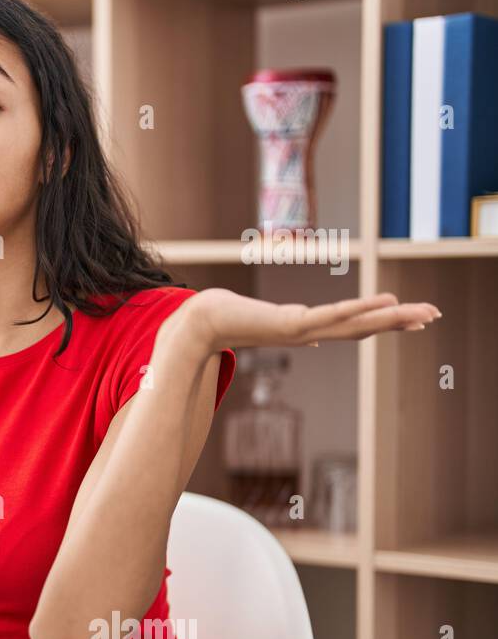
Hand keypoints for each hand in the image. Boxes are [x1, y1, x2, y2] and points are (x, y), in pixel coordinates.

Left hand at [173, 288, 441, 354]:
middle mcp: (313, 333)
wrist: (204, 323)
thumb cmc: (234, 319)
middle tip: (433, 316)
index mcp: (311, 331)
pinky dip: (360, 310)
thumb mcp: (273, 321)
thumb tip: (316, 335)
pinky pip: (333, 316)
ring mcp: (306, 330)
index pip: (356, 326)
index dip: (385, 323)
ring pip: (357, 324)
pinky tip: (385, 303)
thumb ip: (297, 326)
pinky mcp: (294, 325)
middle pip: (365, 326)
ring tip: (421, 313)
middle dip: (400, 321)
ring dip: (391, 318)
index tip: (413, 319)